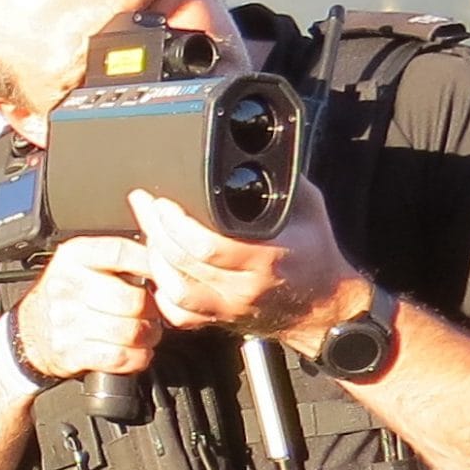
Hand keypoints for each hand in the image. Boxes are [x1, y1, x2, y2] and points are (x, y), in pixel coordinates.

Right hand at [14, 235, 164, 379]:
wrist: (26, 334)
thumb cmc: (62, 298)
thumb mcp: (77, 265)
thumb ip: (113, 259)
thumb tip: (158, 262)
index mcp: (72, 257)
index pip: (120, 253)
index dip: (149, 264)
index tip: (162, 276)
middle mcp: (67, 286)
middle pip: (131, 299)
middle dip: (152, 311)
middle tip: (154, 315)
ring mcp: (67, 321)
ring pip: (129, 330)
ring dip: (148, 337)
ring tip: (148, 334)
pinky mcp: (70, 352)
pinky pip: (117, 356)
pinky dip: (136, 358)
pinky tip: (136, 353)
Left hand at [130, 182, 364, 354]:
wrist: (325, 307)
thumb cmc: (316, 254)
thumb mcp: (307, 207)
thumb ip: (281, 180)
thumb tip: (259, 149)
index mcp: (265, 259)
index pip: (208, 246)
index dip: (177, 224)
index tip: (163, 200)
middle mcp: (243, 287)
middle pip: (183, 264)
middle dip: (156, 229)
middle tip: (144, 204)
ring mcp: (229, 307)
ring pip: (174, 291)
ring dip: (154, 261)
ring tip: (148, 233)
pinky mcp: (219, 320)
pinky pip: (179, 315)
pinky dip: (161, 293)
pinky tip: (158, 271)